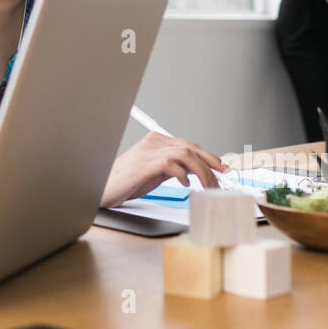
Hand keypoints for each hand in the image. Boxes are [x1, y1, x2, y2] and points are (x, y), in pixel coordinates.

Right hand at [99, 132, 228, 207]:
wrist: (105, 187)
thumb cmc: (128, 181)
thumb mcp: (156, 172)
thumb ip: (174, 168)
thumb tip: (197, 172)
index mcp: (156, 141)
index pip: (189, 145)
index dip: (209, 156)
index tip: (222, 168)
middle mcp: (154, 142)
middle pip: (190, 148)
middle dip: (210, 164)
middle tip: (220, 180)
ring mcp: (149, 151)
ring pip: (186, 154)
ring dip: (201, 172)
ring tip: (207, 185)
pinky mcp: (145, 163)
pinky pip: (172, 165)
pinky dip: (183, 175)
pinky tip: (185, 184)